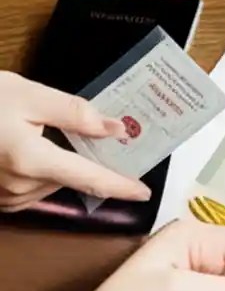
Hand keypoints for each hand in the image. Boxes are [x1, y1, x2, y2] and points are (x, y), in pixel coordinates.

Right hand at [0, 72, 150, 211]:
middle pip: (72, 180)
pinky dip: (41, 172)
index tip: (144, 191)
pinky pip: (30, 189)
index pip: (90, 180)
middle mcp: (18, 186)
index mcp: (31, 161)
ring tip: (52, 136)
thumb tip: (115, 129)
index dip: (120, 186)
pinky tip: (33, 149)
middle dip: (88, 163)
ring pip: (52, 185)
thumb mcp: (27, 94)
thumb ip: (75, 113)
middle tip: (101, 138)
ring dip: (62, 166)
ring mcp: (3, 196)